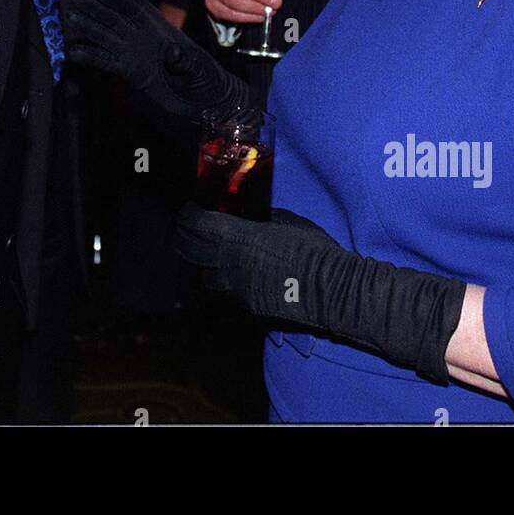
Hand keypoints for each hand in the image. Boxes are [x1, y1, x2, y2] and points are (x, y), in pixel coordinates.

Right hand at [64, 0, 252, 126]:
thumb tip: (172, 52)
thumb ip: (186, 60)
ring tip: (69, 18)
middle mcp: (145, 39)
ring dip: (89, 27)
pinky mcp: (131, 73)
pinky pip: (107, 62)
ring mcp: (137, 54)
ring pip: (108, 37)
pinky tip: (74, 52)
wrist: (204, 101)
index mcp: (162, 31)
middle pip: (117, 19)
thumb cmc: (206, 79)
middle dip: (96, 7)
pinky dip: (91, 56)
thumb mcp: (200, 68)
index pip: (138, 9)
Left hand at [175, 203, 466, 384]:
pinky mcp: (248, 305)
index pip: (198, 224)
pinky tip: (233, 276)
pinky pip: (227, 291)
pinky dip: (225, 282)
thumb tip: (256, 216)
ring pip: (205, 276)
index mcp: (238, 236)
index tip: (189, 209)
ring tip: (206, 256)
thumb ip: (264, 219)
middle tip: (186, 230)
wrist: (329, 288)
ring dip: (202, 264)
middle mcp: (229, 261)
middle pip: (191, 250)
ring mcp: (236, 286)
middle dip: (184, 238)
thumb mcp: (288, 222)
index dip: (188, 215)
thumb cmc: (313, 248)